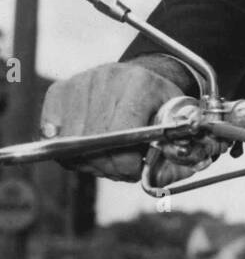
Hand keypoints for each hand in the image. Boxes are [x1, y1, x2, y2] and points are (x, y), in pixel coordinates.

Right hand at [41, 62, 191, 181]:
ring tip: (108, 157)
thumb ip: (176, 157)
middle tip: (122, 168)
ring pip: (70, 141)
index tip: (135, 169)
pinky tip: (88, 147)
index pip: (122, 132)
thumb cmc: (160, 106)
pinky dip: (68, 150)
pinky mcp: (59, 90)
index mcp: (141, 83)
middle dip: (108, 166)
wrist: (143, 78)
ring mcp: (80, 82)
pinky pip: (52, 134)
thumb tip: (157, 181)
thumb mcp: (178, 126)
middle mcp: (108, 77)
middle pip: (93, 140)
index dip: (125, 162)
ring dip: (88, 161)